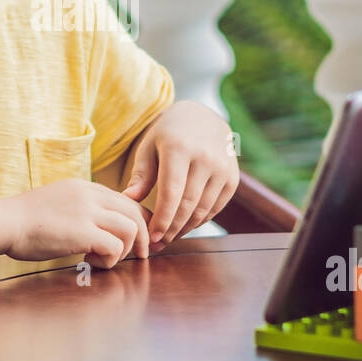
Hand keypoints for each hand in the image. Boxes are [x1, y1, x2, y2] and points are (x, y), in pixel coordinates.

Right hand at [4, 179, 152, 268]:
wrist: (4, 222)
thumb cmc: (24, 220)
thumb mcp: (57, 202)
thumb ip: (78, 208)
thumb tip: (95, 226)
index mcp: (85, 187)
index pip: (125, 199)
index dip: (138, 220)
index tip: (140, 238)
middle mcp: (90, 195)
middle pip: (135, 211)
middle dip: (144, 236)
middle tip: (141, 255)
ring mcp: (87, 212)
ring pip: (131, 228)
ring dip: (126, 249)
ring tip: (107, 259)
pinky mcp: (83, 232)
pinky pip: (115, 247)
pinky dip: (110, 259)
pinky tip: (91, 262)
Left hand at [122, 101, 239, 247]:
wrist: (204, 117)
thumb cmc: (168, 134)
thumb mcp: (149, 147)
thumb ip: (141, 175)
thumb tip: (128, 201)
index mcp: (180, 148)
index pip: (171, 193)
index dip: (162, 219)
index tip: (152, 237)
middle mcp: (206, 158)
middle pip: (188, 205)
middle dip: (171, 229)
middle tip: (157, 243)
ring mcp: (223, 169)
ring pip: (203, 210)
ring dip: (185, 228)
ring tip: (168, 237)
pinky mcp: (233, 178)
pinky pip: (215, 208)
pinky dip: (199, 220)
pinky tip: (184, 225)